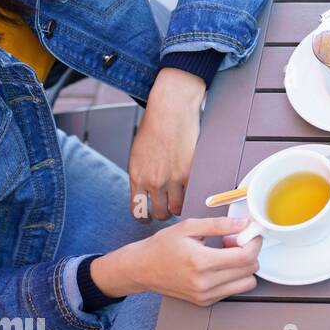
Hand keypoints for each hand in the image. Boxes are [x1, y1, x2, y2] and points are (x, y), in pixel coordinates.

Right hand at [89, 216, 261, 306]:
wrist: (141, 269)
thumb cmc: (162, 246)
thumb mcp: (189, 227)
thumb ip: (219, 224)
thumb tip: (244, 223)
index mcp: (201, 262)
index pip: (246, 257)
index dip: (254, 244)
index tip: (250, 235)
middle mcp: (204, 283)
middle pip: (249, 271)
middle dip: (250, 253)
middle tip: (235, 242)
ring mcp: (205, 295)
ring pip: (246, 284)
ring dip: (244, 268)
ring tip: (226, 255)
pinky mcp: (204, 302)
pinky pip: (233, 290)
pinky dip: (234, 277)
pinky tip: (219, 266)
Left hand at [128, 67, 205, 220]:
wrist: (170, 112)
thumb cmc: (154, 130)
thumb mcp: (138, 157)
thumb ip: (141, 178)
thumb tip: (146, 195)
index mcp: (137, 177)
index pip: (138, 211)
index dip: (145, 217)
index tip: (149, 216)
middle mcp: (154, 181)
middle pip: (160, 213)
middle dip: (164, 212)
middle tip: (168, 206)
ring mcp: (173, 179)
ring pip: (178, 208)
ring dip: (179, 205)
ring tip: (181, 197)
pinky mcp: (190, 173)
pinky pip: (192, 194)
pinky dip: (192, 194)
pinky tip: (190, 187)